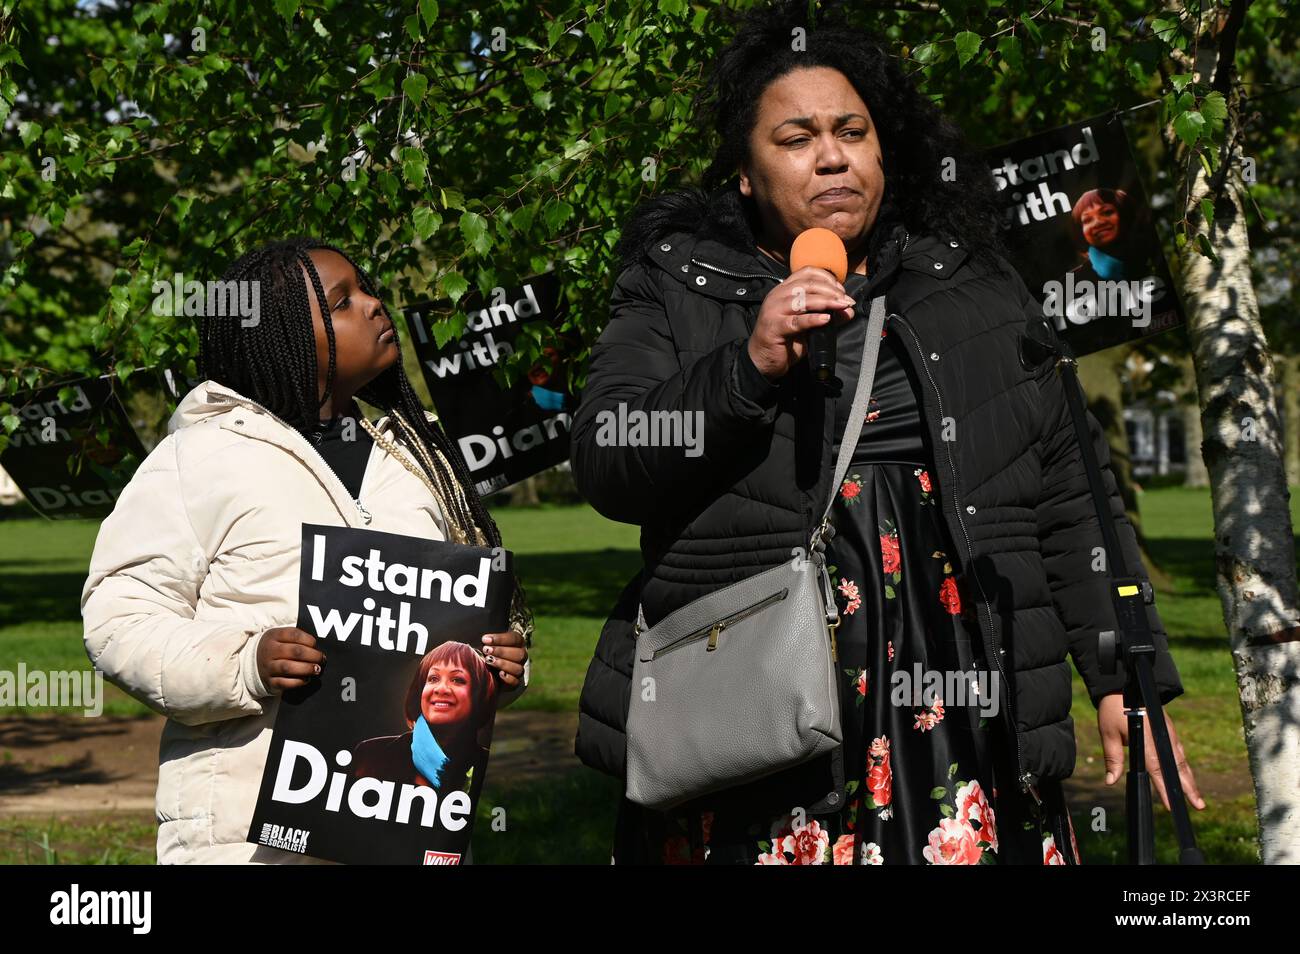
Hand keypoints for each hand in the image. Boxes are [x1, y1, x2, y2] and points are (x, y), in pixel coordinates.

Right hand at [257, 626, 325, 692]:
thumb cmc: (276, 648)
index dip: (309, 640)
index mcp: (273, 636)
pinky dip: (298, 682)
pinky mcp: (269, 682)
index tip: (315, 645)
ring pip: (289, 668)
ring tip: (317, 669)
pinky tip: (307, 679)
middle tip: (321, 659)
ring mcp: (268, 667)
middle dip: (313, 655)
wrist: (253, 662)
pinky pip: (285, 683)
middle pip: (295, 651)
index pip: (294, 634)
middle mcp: (269, 651)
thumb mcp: (281, 637)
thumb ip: (297, 639)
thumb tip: (317, 649)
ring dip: (307, 669)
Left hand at [481, 630, 526, 687]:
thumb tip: (481, 636)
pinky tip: (499, 674)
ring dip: (503, 664)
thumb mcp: (486, 642)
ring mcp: (518, 670)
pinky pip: (516, 682)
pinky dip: (508, 678)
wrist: (485, 669)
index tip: (484, 639)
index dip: (501, 639)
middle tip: (486, 650)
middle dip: (501, 651)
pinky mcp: (514, 683)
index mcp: (517, 643)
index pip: (515, 638)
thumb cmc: (485, 650)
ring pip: (518, 668)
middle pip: (519, 654)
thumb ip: (485, 639)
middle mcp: (520, 656)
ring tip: (488, 661)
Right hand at [747, 266, 855, 380]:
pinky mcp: (774, 327)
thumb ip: (827, 315)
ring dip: (826, 301)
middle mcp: (777, 296)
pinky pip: (797, 321)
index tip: (842, 290)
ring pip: (802, 299)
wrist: (762, 360)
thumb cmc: (785, 340)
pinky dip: (813, 319)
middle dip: (831, 291)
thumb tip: (849, 310)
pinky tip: (826, 320)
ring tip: (841, 306)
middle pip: (807, 284)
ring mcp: (774, 311)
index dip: (827, 278)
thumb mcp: (809, 325)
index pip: (807, 273)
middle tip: (846, 301)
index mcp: (784, 290)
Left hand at [1097, 693, 1205, 811]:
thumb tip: (1110, 781)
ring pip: (1182, 761)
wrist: (1124, 685)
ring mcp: (1169, 734)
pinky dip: (1184, 767)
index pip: (1157, 770)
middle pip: (1178, 768)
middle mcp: (1163, 738)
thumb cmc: (1114, 710)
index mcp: (1148, 740)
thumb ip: (1113, 758)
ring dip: (1189, 779)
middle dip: (1189, 788)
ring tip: (1197, 798)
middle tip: (1199, 806)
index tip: (1172, 805)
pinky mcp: (1169, 731)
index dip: (1165, 788)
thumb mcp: (1108, 734)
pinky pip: (1179, 753)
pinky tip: (1187, 777)